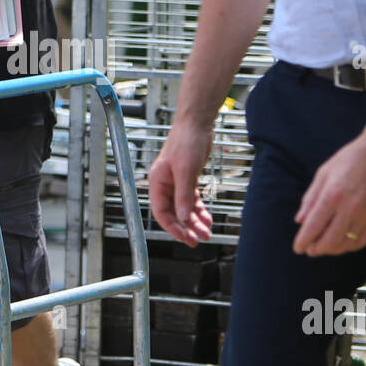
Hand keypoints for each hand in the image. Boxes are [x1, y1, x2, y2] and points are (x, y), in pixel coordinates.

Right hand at [148, 121, 214, 247]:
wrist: (197, 124)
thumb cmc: (187, 142)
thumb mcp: (186, 170)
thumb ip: (184, 195)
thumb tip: (183, 218)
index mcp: (157, 183)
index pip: (161, 212)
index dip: (173, 227)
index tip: (186, 238)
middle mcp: (165, 185)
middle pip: (173, 214)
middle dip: (186, 228)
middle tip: (198, 240)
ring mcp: (177, 183)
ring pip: (184, 209)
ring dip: (195, 222)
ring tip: (207, 233)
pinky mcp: (188, 179)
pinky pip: (192, 200)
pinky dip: (199, 210)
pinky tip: (208, 218)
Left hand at [292, 126, 365, 255]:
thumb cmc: (349, 160)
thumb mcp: (323, 174)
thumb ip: (310, 199)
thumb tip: (299, 221)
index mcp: (332, 195)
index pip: (314, 226)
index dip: (303, 241)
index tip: (297, 248)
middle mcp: (349, 208)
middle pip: (329, 241)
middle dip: (316, 249)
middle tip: (309, 249)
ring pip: (346, 244)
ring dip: (331, 250)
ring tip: (323, 247)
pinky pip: (362, 241)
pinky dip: (349, 247)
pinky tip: (341, 244)